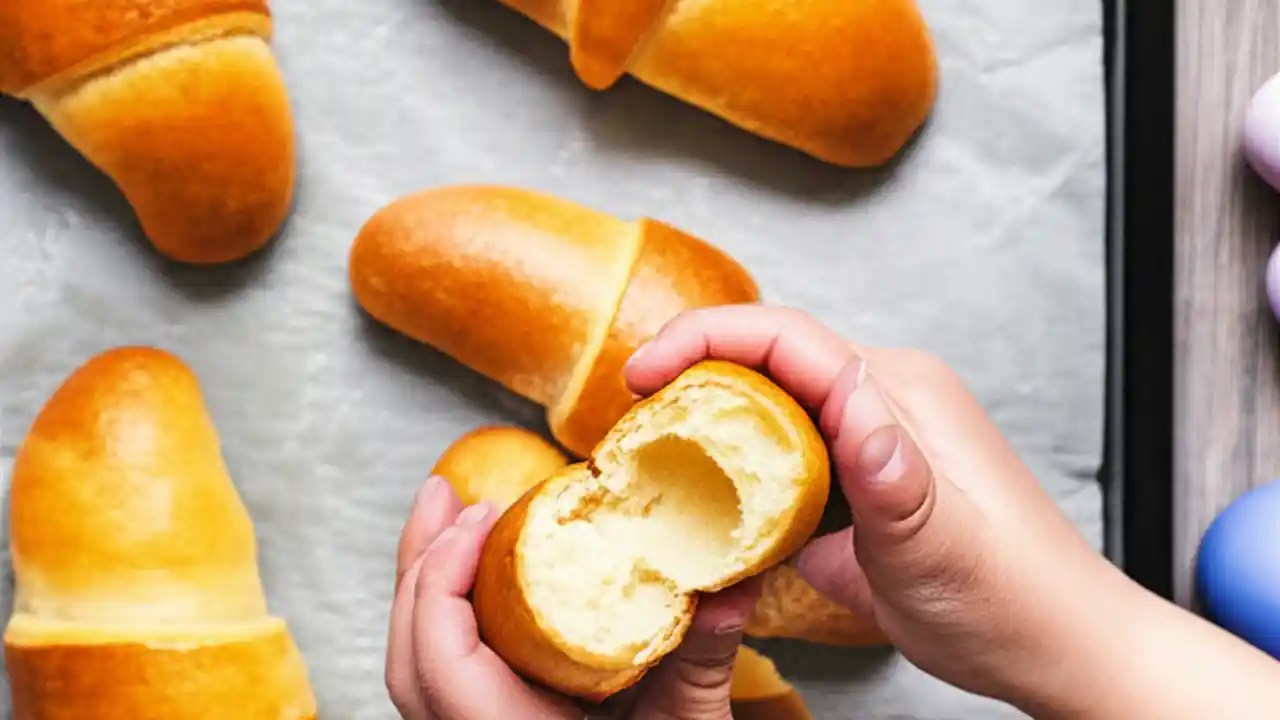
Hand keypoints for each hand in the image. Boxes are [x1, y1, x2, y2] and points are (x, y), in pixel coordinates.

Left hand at [385, 476, 762, 719]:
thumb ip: (701, 662)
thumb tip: (735, 583)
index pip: (438, 663)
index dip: (440, 580)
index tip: (482, 515)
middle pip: (409, 656)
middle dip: (418, 564)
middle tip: (443, 493)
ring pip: (419, 665)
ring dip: (427, 585)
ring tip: (449, 519)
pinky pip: (447, 673)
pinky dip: (450, 616)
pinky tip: (478, 578)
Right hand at [623, 305, 1158, 716]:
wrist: (1051, 645)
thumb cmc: (1011, 598)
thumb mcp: (942, 545)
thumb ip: (895, 477)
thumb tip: (851, 405)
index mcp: (901, 394)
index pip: (787, 337)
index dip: (705, 340)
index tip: (643, 373)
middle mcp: (884, 400)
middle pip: (769, 361)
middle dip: (693, 376)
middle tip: (635, 421)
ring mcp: (871, 438)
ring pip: (771, 405)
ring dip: (711, 421)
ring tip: (657, 455)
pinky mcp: (860, 479)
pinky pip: (786, 452)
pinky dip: (740, 466)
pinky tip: (711, 499)